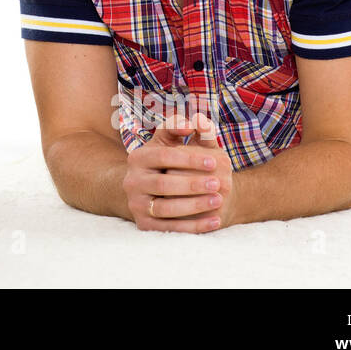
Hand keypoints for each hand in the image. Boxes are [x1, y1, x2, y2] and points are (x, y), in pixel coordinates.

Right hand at [122, 114, 231, 232]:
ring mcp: (136, 204)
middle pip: (163, 184)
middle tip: (218, 183)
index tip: (213, 161)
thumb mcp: (169, 142)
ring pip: (165, 208)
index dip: (189, 158)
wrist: (147, 192)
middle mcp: (132, 181)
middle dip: (192, 184)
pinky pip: (170, 228)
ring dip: (194, 206)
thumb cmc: (166, 163)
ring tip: (218, 200)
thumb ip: (183, 128)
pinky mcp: (144, 224)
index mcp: (138, 158)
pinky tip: (215, 221)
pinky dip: (194, 226)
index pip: (162, 156)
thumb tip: (199, 121)